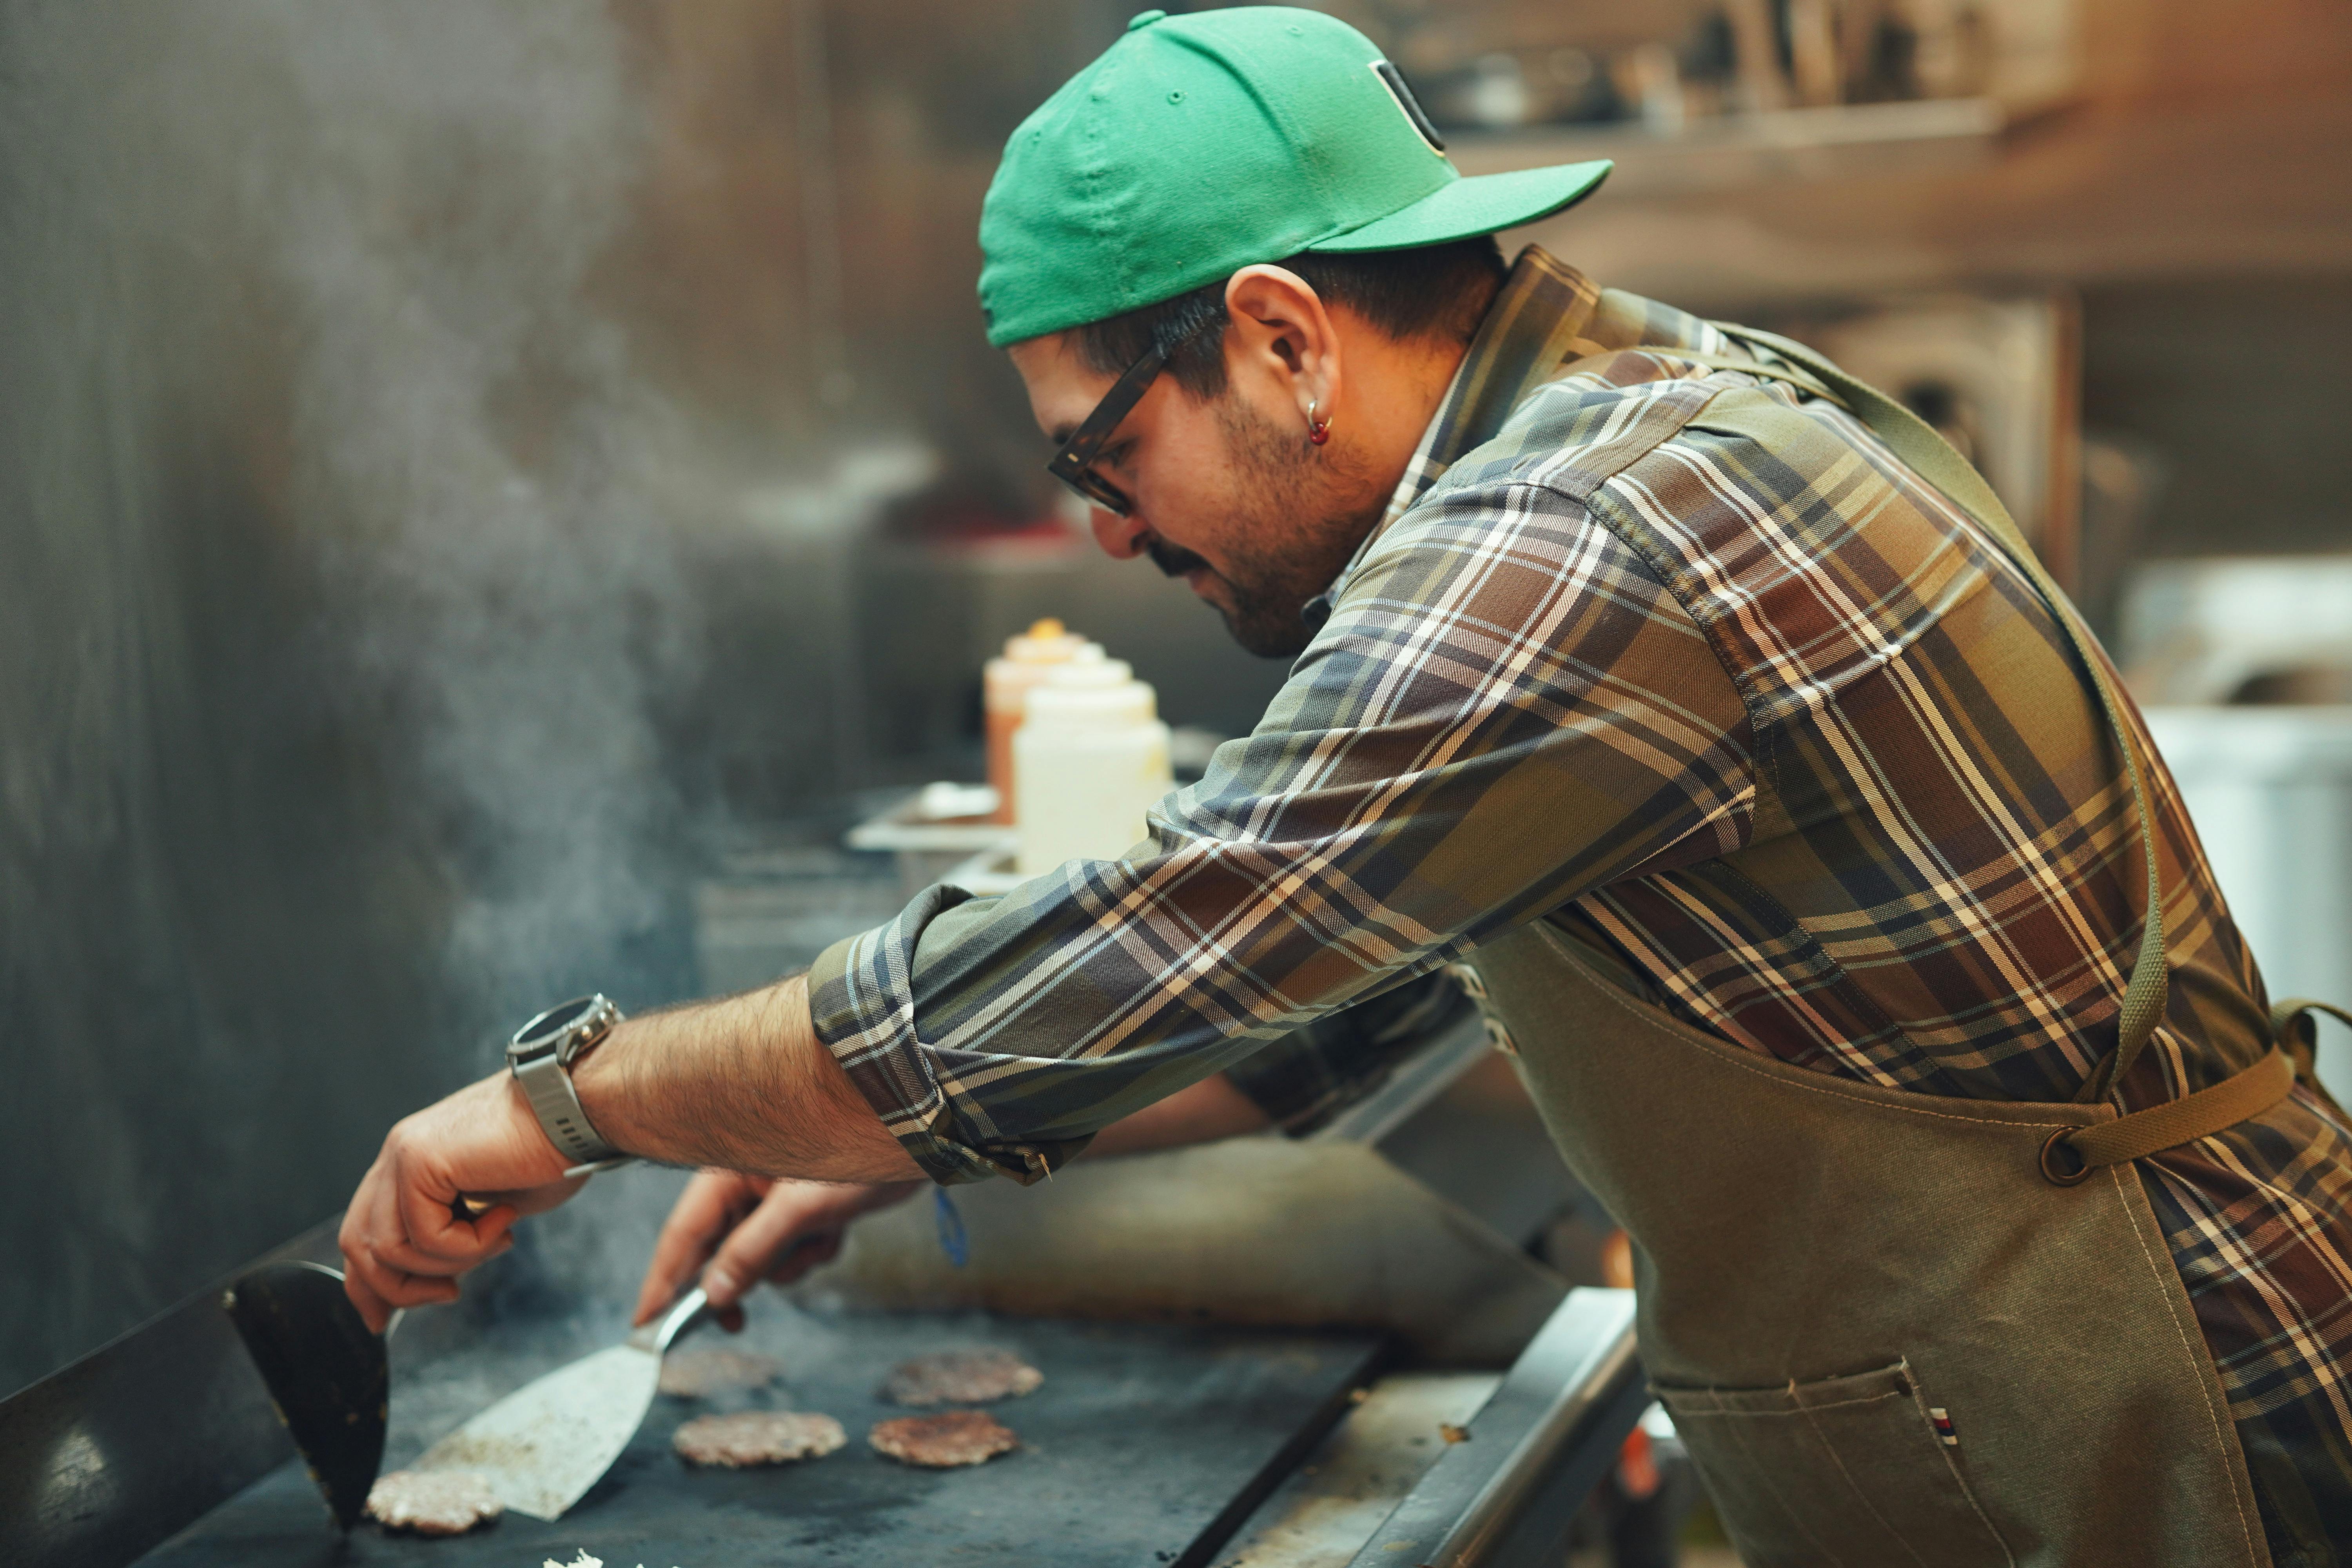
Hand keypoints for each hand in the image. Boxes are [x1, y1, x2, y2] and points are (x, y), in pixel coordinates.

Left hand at [338, 1069, 581, 1331]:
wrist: (580, 1112)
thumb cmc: (552, 1151)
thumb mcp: (490, 1209)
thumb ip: (453, 1234)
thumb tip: (436, 1280)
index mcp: (412, 1162)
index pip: (363, 1230)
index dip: (367, 1284)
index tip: (383, 1318)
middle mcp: (399, 1154)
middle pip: (360, 1244)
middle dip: (400, 1288)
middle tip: (450, 1292)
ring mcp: (404, 1153)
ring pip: (388, 1248)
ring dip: (448, 1263)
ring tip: (494, 1239)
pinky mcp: (420, 1159)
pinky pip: (423, 1236)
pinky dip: (468, 1245)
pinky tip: (503, 1218)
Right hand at [633, 1171, 920, 1330]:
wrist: (916, 1140)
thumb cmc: (858, 1159)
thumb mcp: (800, 1209)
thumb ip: (752, 1251)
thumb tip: (713, 1295)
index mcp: (727, 1173)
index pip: (681, 1235)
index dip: (661, 1281)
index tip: (644, 1325)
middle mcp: (744, 1186)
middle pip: (716, 1252)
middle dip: (737, 1282)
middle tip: (736, 1324)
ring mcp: (773, 1200)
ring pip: (758, 1259)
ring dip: (788, 1263)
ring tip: (819, 1237)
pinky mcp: (803, 1211)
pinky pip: (792, 1253)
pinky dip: (812, 1252)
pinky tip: (834, 1231)